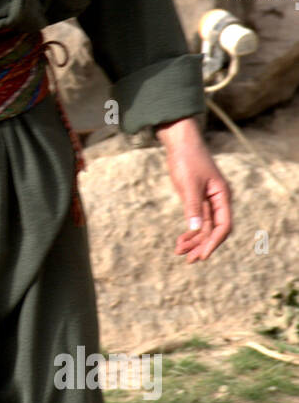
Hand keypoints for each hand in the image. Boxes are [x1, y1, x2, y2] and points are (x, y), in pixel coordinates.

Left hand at [155, 117, 231, 262]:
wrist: (179, 143)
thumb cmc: (187, 160)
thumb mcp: (189, 184)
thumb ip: (193, 207)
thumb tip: (196, 230)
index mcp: (222, 196)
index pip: (223, 225)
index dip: (214, 242)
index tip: (202, 255)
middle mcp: (218, 201)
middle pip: (214, 230)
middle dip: (201, 245)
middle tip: (188, 260)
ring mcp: (207, 201)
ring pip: (204, 228)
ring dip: (193, 241)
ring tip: (178, 252)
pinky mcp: (196, 200)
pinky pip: (196, 221)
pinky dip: (189, 232)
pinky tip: (180, 241)